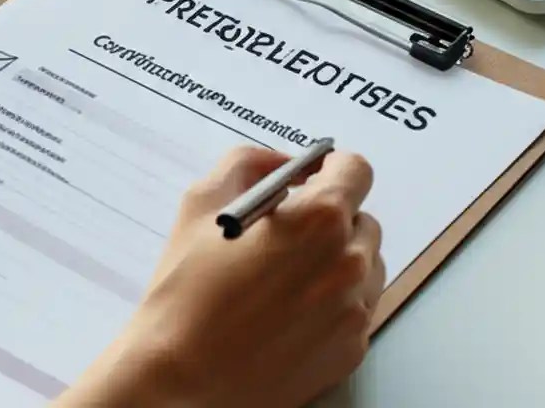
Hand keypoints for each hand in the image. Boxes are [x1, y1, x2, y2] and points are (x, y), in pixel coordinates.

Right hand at [56, 147, 384, 407]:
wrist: (179, 384)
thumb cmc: (185, 299)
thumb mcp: (200, 205)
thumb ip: (247, 163)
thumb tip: (277, 161)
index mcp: (319, 220)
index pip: (356, 170)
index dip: (331, 168)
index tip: (311, 178)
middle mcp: (348, 264)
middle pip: (361, 219)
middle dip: (328, 218)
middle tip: (283, 234)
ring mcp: (355, 311)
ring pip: (364, 264)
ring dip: (336, 259)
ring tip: (284, 276)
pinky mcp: (352, 350)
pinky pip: (357, 307)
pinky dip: (333, 301)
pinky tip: (288, 310)